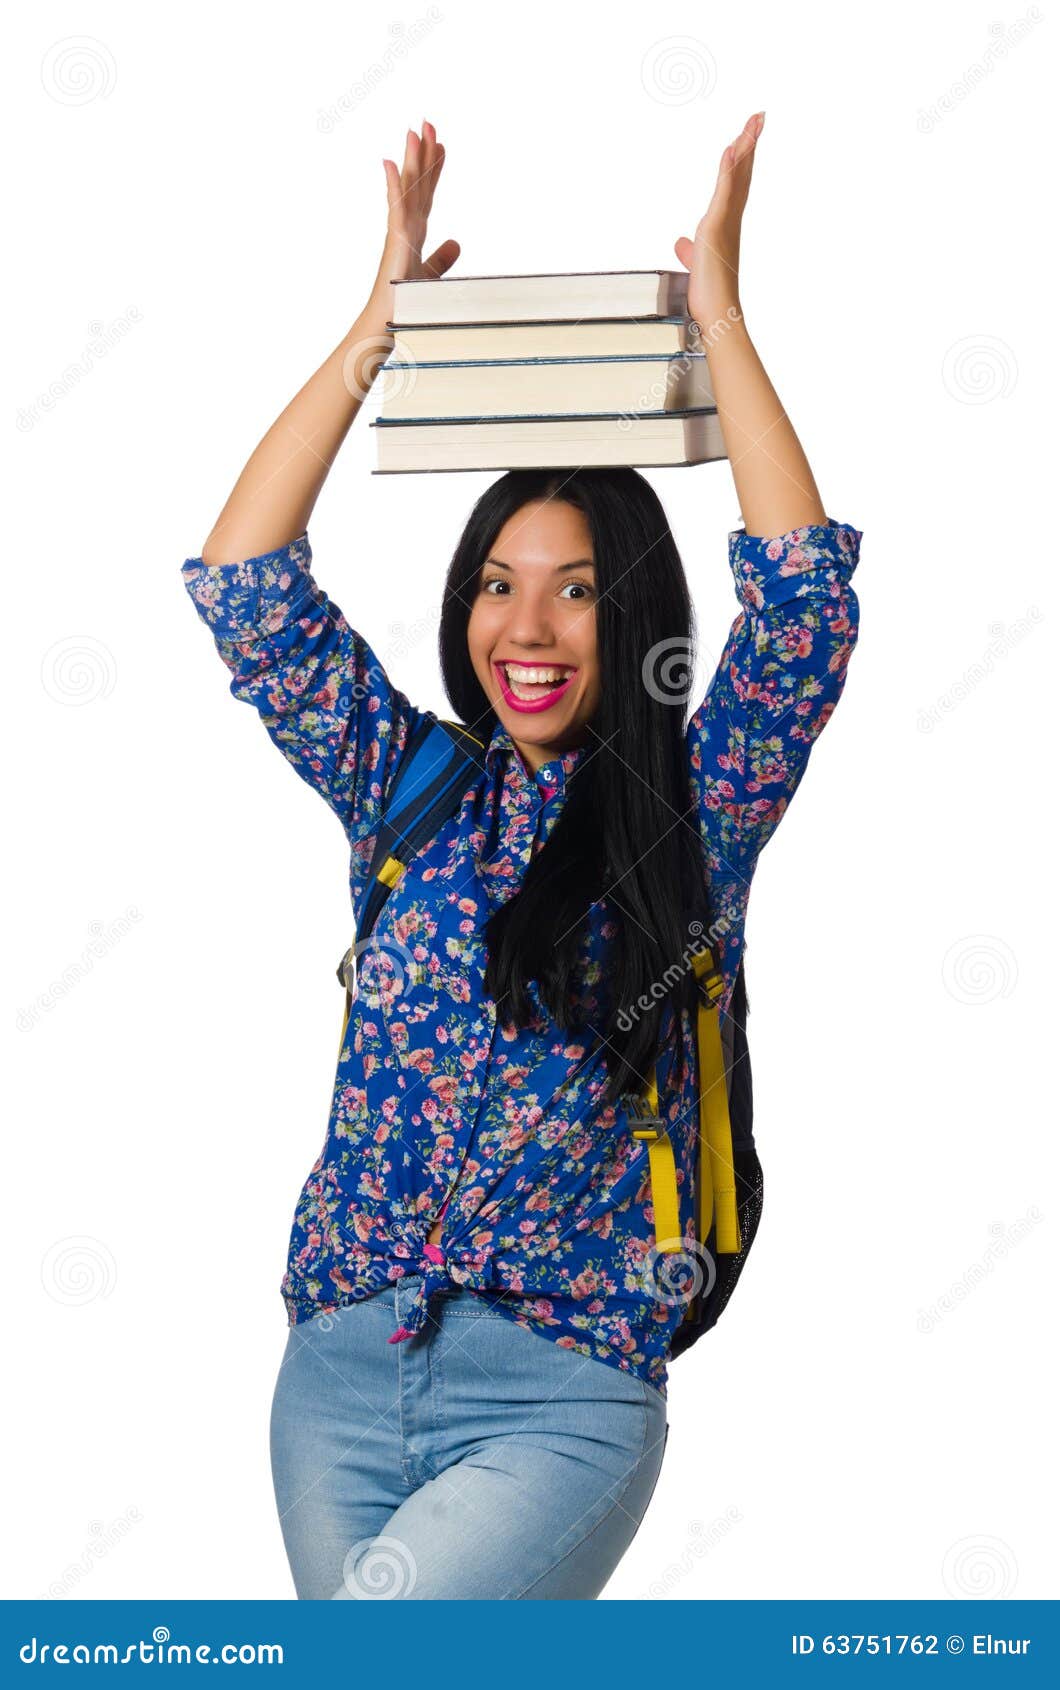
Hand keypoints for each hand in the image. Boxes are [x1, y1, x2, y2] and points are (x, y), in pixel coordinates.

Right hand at [370, 120, 459, 316]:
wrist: (389, 320)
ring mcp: (400, 231)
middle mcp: (407, 226)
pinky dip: (394, 185)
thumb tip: (456, 243)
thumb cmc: (406, 301)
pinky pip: (395, 208)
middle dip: (424, 153)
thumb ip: (442, 258)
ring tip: (414, 130)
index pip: (428, 193)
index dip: (435, 169)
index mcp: (415, 231)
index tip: (441, 145)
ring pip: (408, 188)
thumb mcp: (431, 275)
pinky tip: (391, 162)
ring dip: (411, 159)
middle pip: (419, 183)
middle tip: (429, 122)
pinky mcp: (395, 240)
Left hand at [674, 111, 762, 332]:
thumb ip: (690, 249)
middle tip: (759, 116)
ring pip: (738, 175)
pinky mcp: (715, 227)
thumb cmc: (709, 292)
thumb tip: (682, 243)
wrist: (717, 312)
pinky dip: (728, 169)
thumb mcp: (694, 262)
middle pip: (743, 172)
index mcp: (726, 223)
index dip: (743, 158)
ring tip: (753, 121)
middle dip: (750, 142)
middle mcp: (731, 218)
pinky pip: (724, 191)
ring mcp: (725, 220)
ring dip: (745, 146)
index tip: (748, 135)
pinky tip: (731, 148)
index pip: (736, 183)